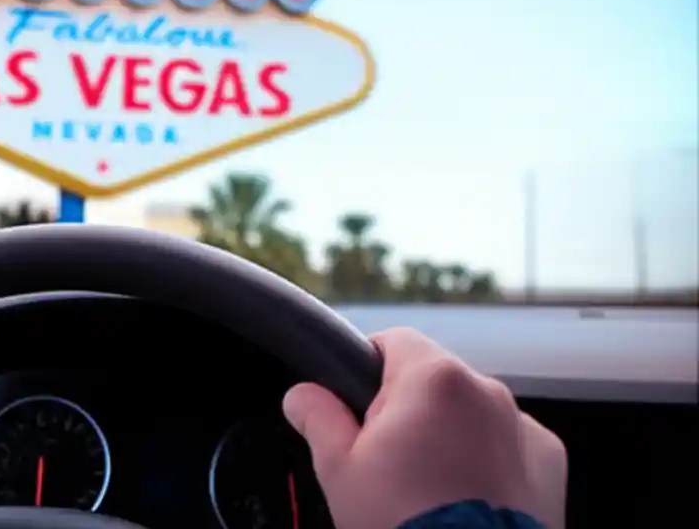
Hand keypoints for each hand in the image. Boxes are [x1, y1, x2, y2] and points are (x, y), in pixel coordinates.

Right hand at [283, 328, 566, 528]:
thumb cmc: (403, 524)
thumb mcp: (340, 470)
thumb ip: (318, 417)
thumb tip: (302, 396)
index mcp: (434, 378)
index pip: (392, 341)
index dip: (367, 372)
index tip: (358, 410)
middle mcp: (487, 390)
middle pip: (433, 379)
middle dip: (409, 410)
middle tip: (387, 461)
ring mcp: (523, 426)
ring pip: (470, 413)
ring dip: (450, 435)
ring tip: (430, 488)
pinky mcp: (549, 462)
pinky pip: (507, 445)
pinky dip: (489, 462)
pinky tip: (468, 497)